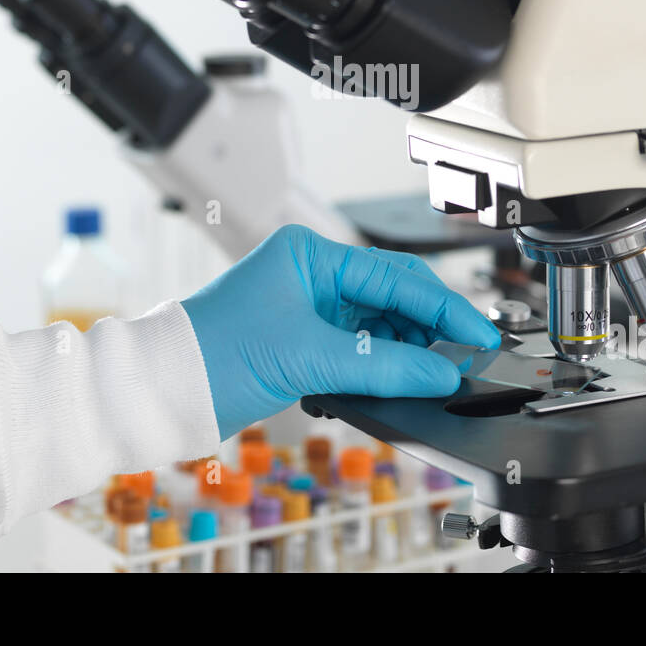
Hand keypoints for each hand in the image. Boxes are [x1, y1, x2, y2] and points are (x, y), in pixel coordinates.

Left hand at [182, 224, 500, 439]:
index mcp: (312, 255)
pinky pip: (363, 349)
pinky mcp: (306, 341)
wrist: (165, 390)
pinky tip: (399, 383)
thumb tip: (441, 374)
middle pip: (395, 297)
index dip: (445, 308)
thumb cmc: (213, 353)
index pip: (398, 277)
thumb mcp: (308, 356)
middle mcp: (315, 275)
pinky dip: (384, 367)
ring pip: (382, 326)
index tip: (480, 335)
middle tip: (467, 359)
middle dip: (431, 330)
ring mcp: (311, 308)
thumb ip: (383, 365)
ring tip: (432, 377)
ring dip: (409, 352)